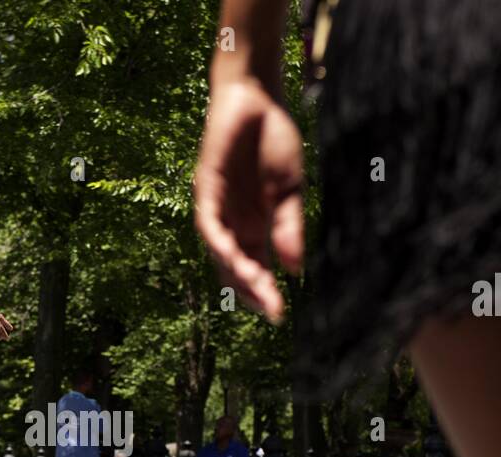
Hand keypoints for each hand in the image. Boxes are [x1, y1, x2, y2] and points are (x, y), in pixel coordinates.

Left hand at [194, 77, 303, 321]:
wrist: (257, 97)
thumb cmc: (273, 140)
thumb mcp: (289, 191)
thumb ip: (288, 228)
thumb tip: (295, 270)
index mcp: (253, 226)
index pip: (255, 268)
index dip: (264, 292)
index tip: (280, 314)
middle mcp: (231, 223)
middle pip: (234, 268)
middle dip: (251, 290)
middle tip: (270, 309)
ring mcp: (216, 208)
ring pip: (220, 252)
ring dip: (236, 272)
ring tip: (257, 290)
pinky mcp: (205, 190)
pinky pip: (208, 225)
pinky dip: (219, 243)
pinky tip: (233, 257)